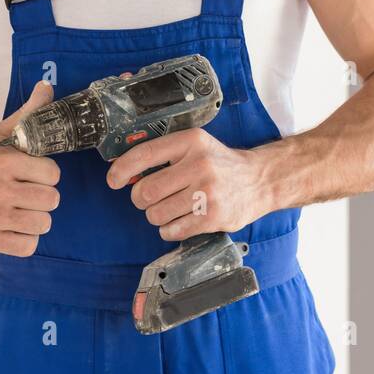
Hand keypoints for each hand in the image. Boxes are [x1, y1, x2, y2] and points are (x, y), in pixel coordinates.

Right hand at [0, 80, 60, 255]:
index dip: (47, 174)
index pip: (52, 174)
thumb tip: (47, 86)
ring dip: (36, 218)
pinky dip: (26, 239)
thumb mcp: (0, 134)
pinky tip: (15, 227)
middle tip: (29, 192)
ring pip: (43, 224)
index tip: (34, 173)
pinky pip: (28, 246)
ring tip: (22, 209)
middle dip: (43, 196)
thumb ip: (28, 112)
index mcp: (3, 163)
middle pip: (52, 200)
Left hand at [105, 127, 263, 240]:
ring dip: (156, 216)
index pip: (145, 154)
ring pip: (156, 214)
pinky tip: (180, 220)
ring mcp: (208, 193)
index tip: (114, 180)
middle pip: (147, 191)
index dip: (122, 170)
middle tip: (149, 198)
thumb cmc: (220, 164)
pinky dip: (169, 229)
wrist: (260, 180)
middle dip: (140, 199)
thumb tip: (125, 171)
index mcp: (191, 142)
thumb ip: (165, 154)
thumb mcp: (196, 146)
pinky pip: (172, 231)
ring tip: (171, 209)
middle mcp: (200, 165)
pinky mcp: (213, 218)